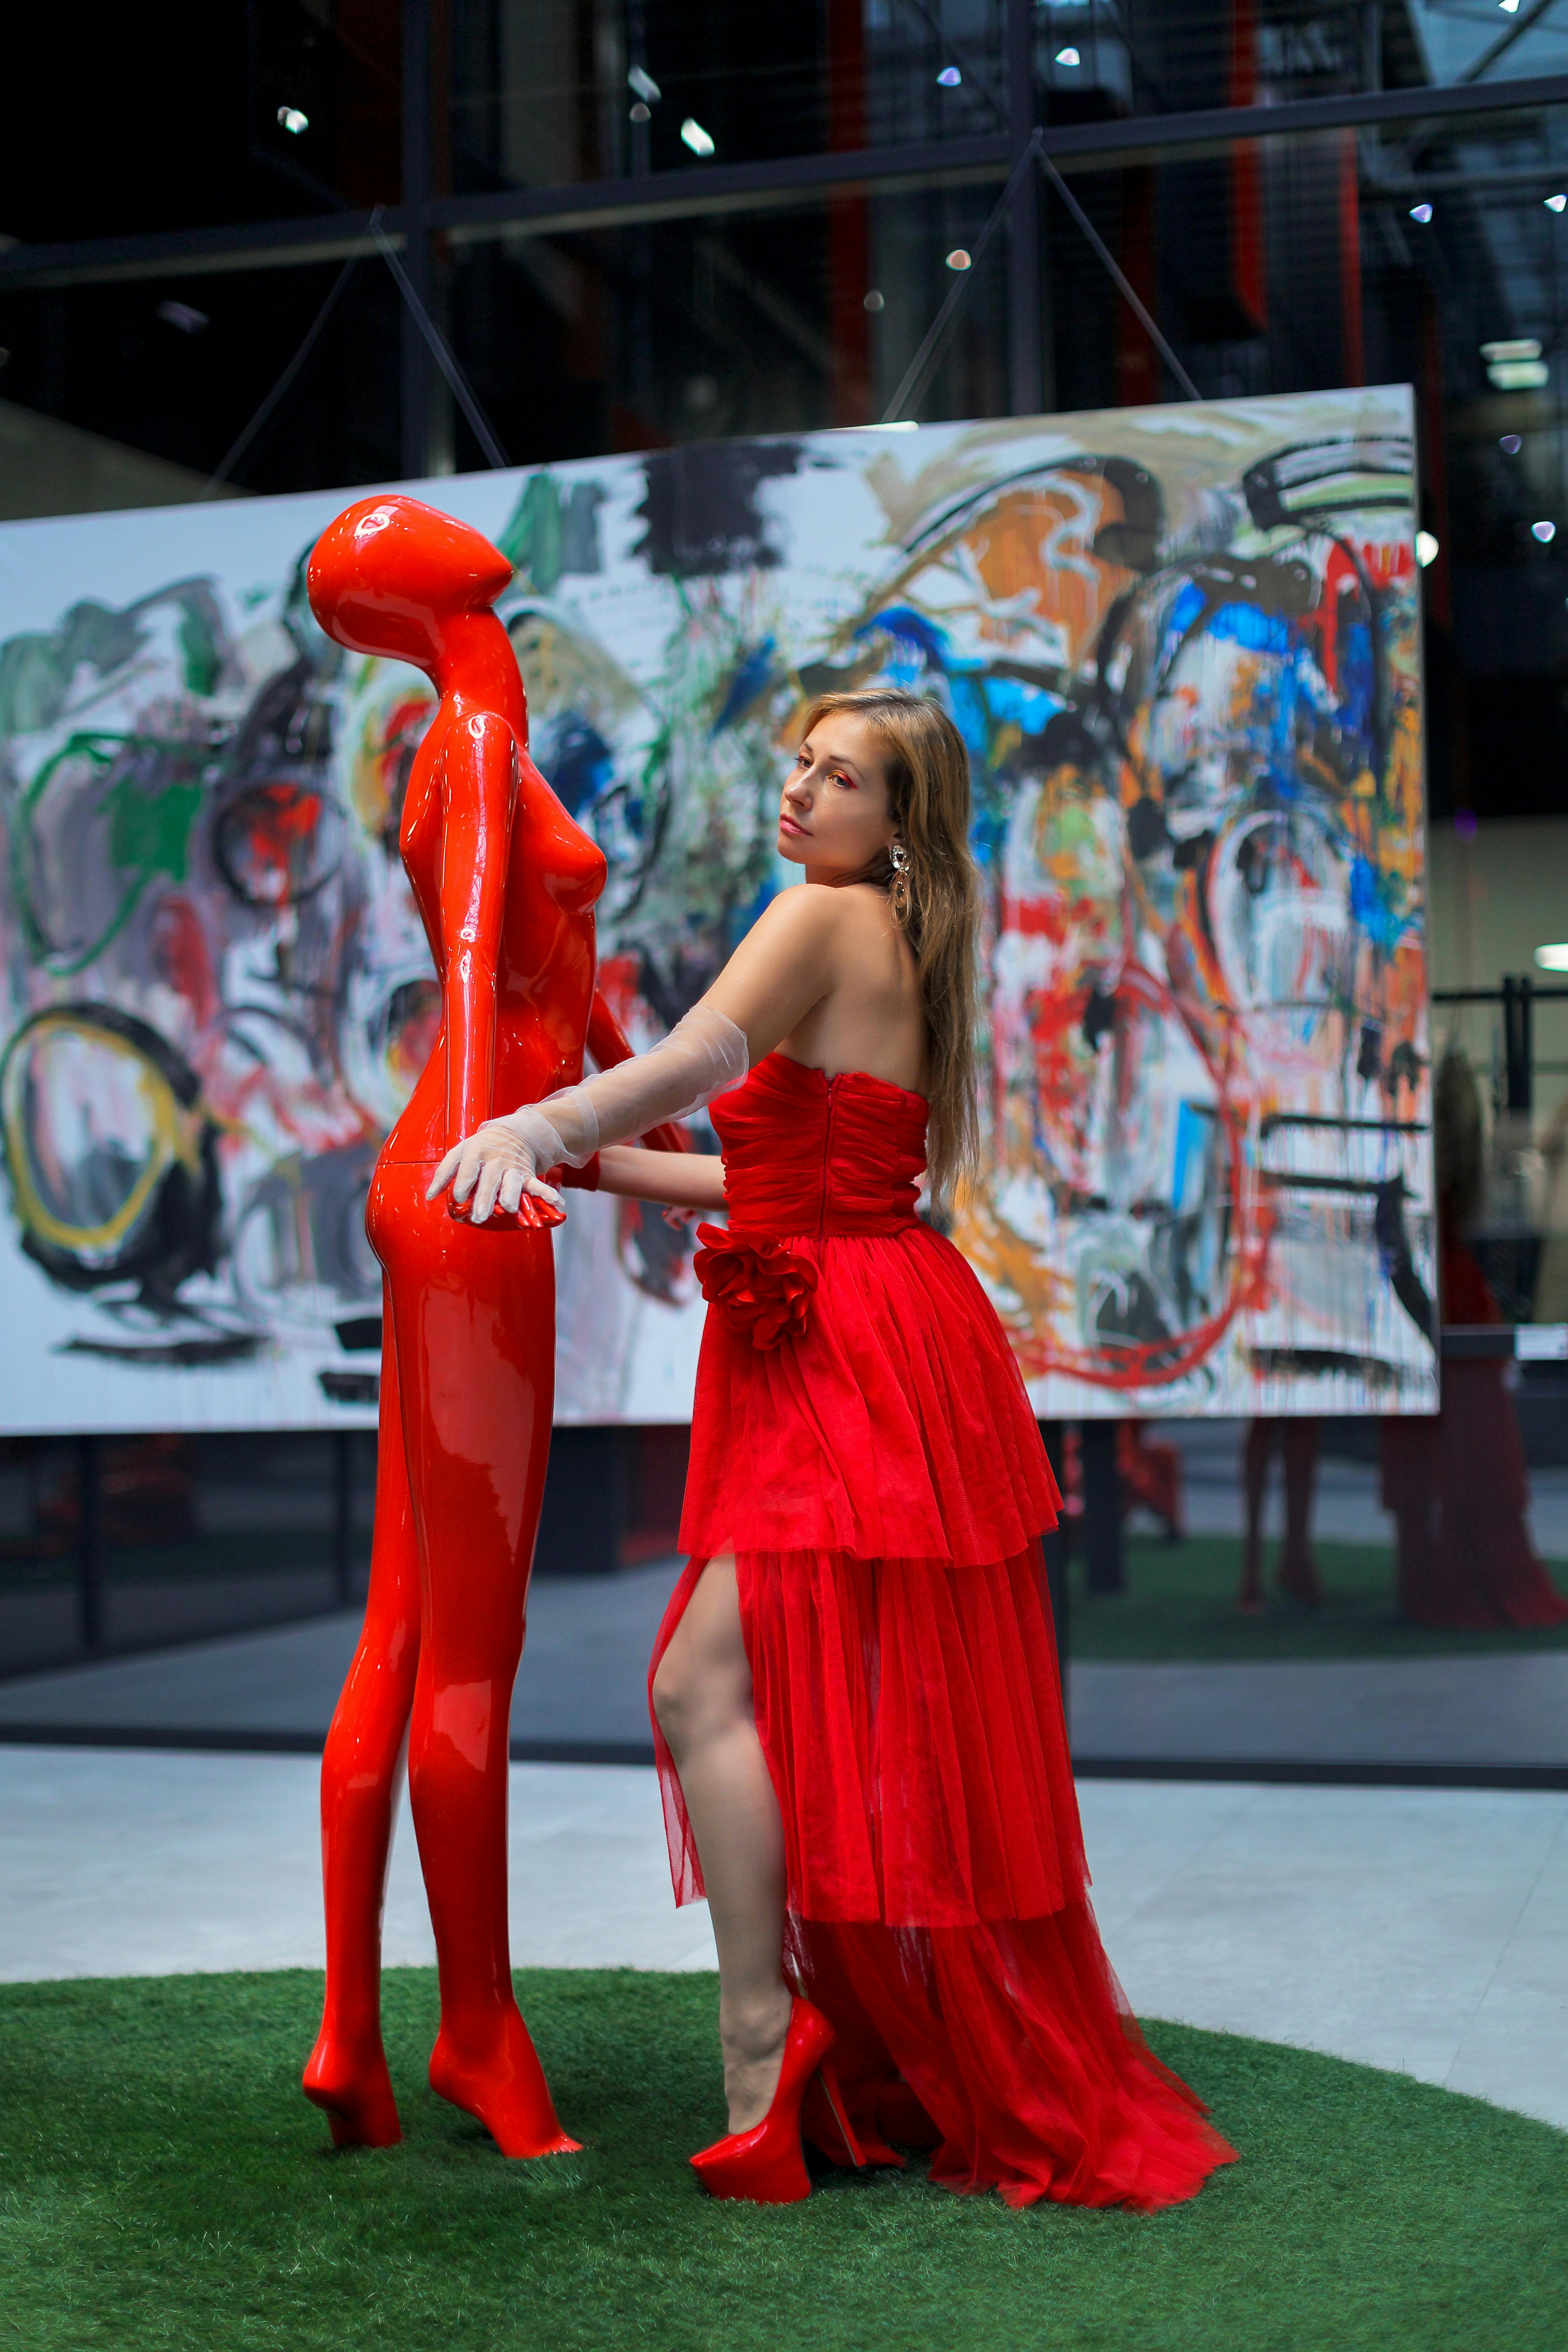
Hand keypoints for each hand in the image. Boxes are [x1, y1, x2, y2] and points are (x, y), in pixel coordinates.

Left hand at [427, 1114, 566, 1223]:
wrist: (513, 1133)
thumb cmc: (480, 1148)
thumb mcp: (460, 1152)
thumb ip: (445, 1173)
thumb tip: (430, 1196)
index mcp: (475, 1151)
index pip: (468, 1170)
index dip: (463, 1185)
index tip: (460, 1199)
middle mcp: (494, 1159)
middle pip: (489, 1180)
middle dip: (485, 1198)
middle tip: (479, 1216)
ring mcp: (511, 1166)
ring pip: (511, 1182)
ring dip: (511, 1195)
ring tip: (510, 1209)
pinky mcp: (526, 1173)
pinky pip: (536, 1184)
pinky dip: (546, 1194)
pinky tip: (556, 1203)